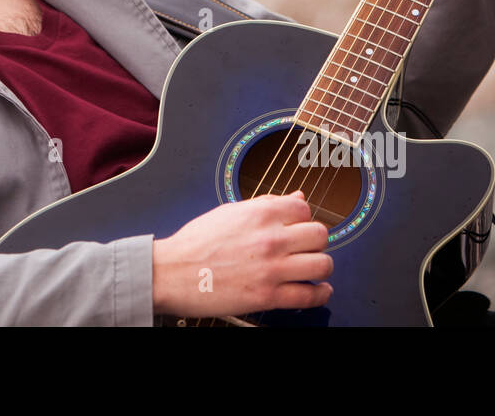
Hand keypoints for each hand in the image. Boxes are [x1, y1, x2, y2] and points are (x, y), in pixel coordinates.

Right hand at [151, 191, 332, 317]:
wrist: (171, 272)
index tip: (297, 227)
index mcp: (260, 213)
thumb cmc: (195, 243)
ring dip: (320, 267)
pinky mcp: (268, 296)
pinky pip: (310, 295)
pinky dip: (320, 293)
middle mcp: (271, 238)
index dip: (302, 218)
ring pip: (322, 264)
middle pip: (320, 235)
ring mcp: (272, 268)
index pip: (305, 209)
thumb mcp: (230, 212)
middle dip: (315, 242)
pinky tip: (318, 289)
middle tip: (305, 248)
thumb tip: (297, 199)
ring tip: (312, 269)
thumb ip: (267, 204)